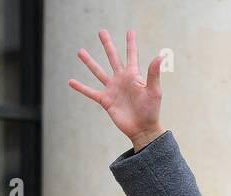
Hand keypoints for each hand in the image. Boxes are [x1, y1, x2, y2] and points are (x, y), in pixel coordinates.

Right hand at [68, 28, 163, 148]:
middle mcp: (121, 79)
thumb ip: (153, 74)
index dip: (131, 43)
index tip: (130, 31)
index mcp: (133, 75)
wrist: (143, 129)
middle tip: (101, 31)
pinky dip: (81, 87)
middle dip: (107, 44)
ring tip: (80, 51)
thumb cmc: (152, 111)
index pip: (131, 55)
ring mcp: (112, 89)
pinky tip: (71, 81)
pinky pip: (90, 92)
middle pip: (112, 57)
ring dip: (89, 62)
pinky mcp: (106, 101)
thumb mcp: (154, 91)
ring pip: (98, 72)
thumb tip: (160, 56)